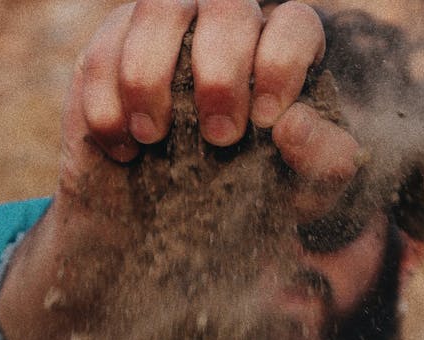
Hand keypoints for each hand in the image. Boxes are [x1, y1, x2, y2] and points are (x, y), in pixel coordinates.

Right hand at [0, 0, 361, 339]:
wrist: (171, 233)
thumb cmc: (252, 198)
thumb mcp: (303, 194)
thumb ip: (323, 162)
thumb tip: (293, 125)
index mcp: (282, 48)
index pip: (293, 24)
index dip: (282, 64)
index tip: (267, 123)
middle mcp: (225, 25)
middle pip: (225, 5)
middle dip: (221, 72)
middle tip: (219, 137)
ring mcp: (163, 31)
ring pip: (157, 8)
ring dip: (153, 75)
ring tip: (156, 138)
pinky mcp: (109, 52)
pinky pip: (100, 54)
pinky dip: (108, 107)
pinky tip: (124, 153)